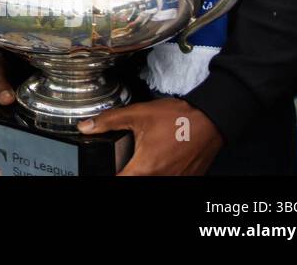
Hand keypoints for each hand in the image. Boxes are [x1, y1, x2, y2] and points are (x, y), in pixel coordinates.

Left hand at [79, 98, 222, 174]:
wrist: (210, 119)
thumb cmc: (178, 118)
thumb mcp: (137, 114)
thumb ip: (108, 121)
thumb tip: (86, 127)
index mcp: (145, 168)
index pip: (119, 181)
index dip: (110, 174)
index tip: (107, 169)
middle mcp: (162, 179)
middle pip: (135, 181)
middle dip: (128, 171)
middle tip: (126, 159)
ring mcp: (176, 181)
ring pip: (153, 181)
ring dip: (145, 172)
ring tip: (144, 157)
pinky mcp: (187, 179)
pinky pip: (168, 179)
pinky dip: (161, 172)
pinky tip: (161, 158)